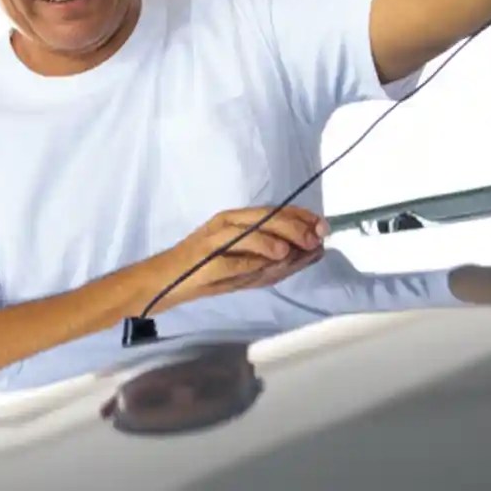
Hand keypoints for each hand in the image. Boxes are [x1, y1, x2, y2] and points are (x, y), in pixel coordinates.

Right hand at [160, 206, 328, 306]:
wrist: (167, 280)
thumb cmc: (210, 269)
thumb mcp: (246, 261)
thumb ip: (276, 255)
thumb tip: (315, 249)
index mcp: (237, 219)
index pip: (274, 211)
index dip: (300, 216)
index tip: (323, 225)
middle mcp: (227, 224)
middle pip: (264, 219)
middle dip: (293, 228)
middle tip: (314, 239)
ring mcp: (214, 240)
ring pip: (247, 234)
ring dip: (272, 241)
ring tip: (291, 251)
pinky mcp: (204, 260)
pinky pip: (231, 259)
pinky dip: (251, 261)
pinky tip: (269, 263)